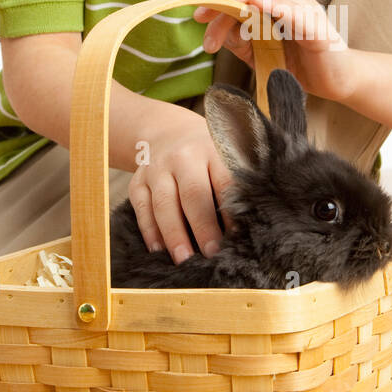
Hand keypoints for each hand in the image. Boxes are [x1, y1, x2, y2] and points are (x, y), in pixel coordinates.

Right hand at [127, 114, 234, 262]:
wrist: (167, 132)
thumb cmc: (207, 154)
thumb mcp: (225, 155)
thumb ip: (237, 181)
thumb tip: (253, 223)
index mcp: (212, 150)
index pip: (224, 182)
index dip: (230, 212)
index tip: (238, 237)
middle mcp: (183, 157)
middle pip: (193, 194)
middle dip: (203, 227)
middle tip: (212, 254)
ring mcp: (157, 168)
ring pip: (164, 204)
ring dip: (174, 235)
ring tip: (184, 259)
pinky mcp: (138, 181)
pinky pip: (141, 208)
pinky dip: (149, 231)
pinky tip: (159, 250)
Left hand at [194, 0, 352, 100]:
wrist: (336, 81)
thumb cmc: (299, 65)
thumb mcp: (260, 53)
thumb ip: (241, 41)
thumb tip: (219, 31)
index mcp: (277, 1)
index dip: (218, 5)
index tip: (197, 18)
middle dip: (224, 3)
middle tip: (202, 15)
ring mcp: (305, 9)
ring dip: (243, 1)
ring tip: (223, 0)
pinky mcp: (317, 26)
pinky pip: (295, 13)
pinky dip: (277, 6)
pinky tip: (259, 3)